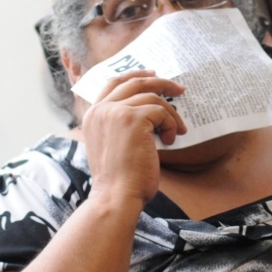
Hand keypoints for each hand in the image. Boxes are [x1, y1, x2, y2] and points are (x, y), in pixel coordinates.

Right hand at [77, 70, 186, 208]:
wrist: (116, 196)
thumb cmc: (119, 180)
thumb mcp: (112, 145)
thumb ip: (120, 125)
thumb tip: (149, 112)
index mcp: (92, 115)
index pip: (113, 83)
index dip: (135, 76)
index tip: (153, 75)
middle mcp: (101, 109)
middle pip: (134, 82)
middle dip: (160, 82)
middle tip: (179, 89)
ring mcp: (115, 112)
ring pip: (151, 97)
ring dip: (170, 114)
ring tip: (177, 131)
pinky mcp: (133, 119)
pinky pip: (161, 112)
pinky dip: (170, 125)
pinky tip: (169, 141)